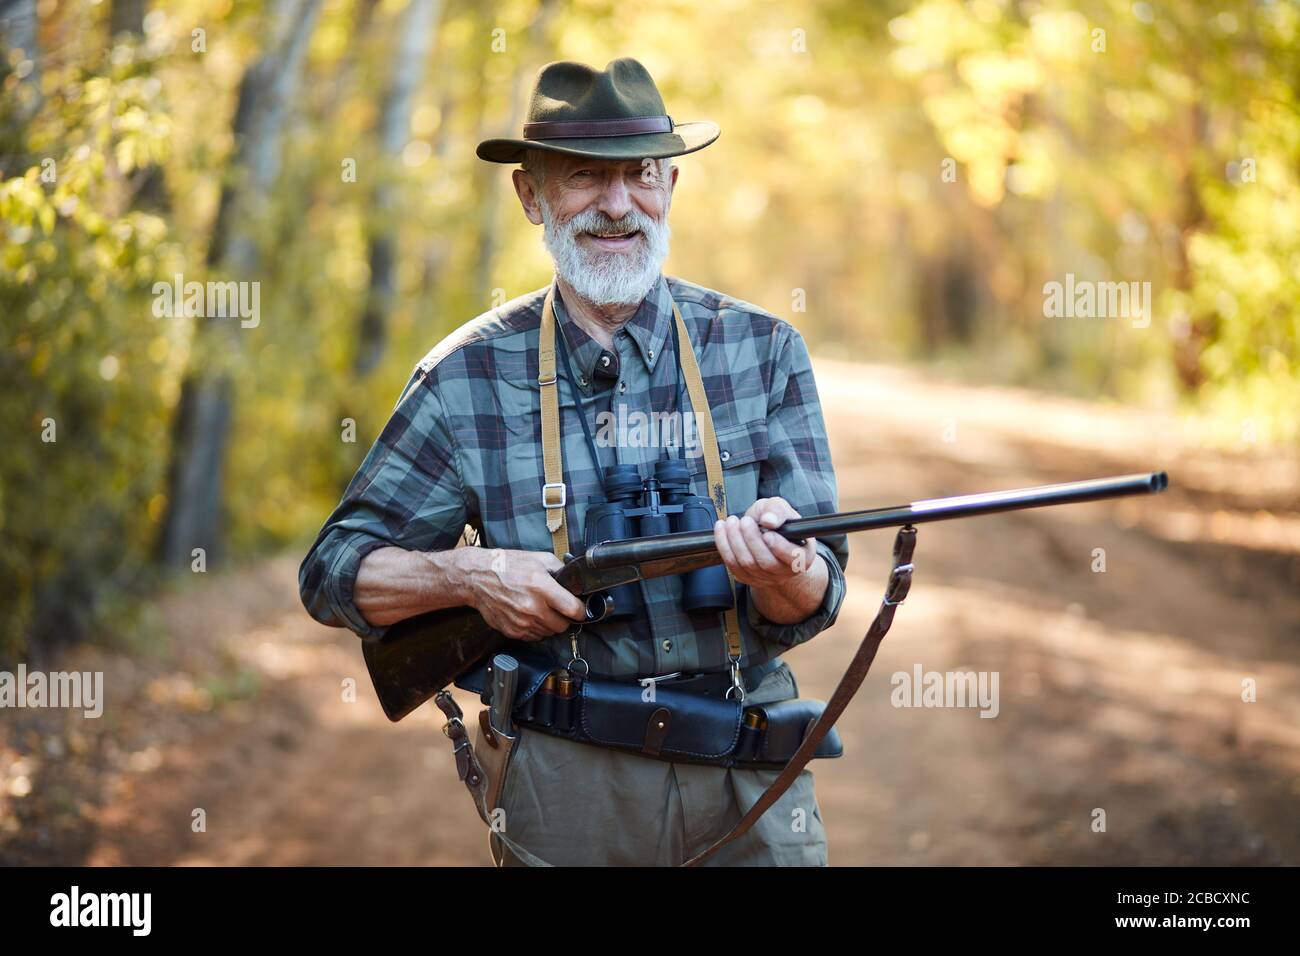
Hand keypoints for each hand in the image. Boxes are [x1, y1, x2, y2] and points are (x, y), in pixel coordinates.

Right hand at [471, 549, 586, 640]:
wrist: (478, 578)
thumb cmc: (508, 566)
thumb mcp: (539, 559)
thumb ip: (561, 570)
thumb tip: (575, 582)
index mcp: (541, 587)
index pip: (573, 610)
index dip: (581, 610)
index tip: (580, 608)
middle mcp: (532, 607)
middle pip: (563, 625)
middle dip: (565, 618)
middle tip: (559, 608)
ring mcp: (521, 622)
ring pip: (549, 632)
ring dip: (550, 624)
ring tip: (542, 609)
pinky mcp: (512, 631)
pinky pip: (534, 636)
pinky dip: (536, 629)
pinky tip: (530, 615)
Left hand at [713, 497, 816, 588]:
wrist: (765, 533)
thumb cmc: (776, 522)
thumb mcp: (780, 509)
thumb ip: (778, 511)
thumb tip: (769, 520)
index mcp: (801, 556)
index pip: (793, 557)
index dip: (779, 547)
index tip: (767, 533)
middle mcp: (785, 571)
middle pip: (766, 562)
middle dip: (751, 539)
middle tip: (744, 521)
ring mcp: (766, 578)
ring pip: (747, 565)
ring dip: (735, 541)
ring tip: (732, 522)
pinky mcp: (747, 578)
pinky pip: (733, 566)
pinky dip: (724, 546)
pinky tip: (722, 529)